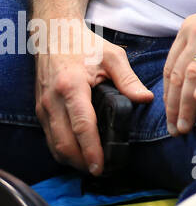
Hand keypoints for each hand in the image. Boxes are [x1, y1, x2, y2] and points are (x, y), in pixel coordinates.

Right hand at [33, 21, 152, 174]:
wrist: (54, 34)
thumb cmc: (85, 44)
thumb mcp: (112, 56)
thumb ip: (129, 79)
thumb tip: (146, 99)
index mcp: (71, 86)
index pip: (82, 125)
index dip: (91, 149)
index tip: (101, 165)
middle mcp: (52, 100)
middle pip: (64, 142)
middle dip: (81, 161)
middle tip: (101, 171)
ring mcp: (43, 107)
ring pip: (53, 144)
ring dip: (71, 159)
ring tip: (92, 166)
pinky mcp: (40, 110)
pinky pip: (49, 137)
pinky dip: (63, 149)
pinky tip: (79, 153)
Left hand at [162, 0, 195, 135]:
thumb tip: (191, 82)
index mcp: (190, 28)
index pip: (170, 68)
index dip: (167, 97)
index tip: (170, 118)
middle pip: (178, 74)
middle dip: (174, 107)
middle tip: (176, 130)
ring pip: (193, 72)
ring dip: (186, 103)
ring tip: (187, 125)